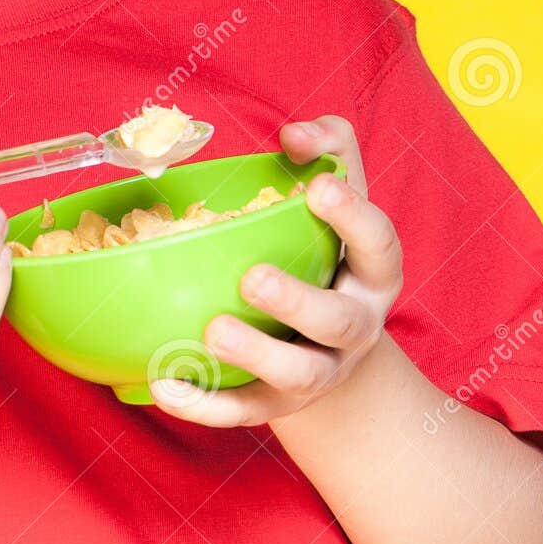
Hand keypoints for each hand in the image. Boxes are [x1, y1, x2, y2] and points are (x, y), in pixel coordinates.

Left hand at [150, 115, 402, 426]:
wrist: (328, 344)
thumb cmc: (324, 251)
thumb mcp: (339, 198)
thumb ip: (328, 149)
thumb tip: (295, 132)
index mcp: (372, 273)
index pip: (378, 245)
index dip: (354, 217)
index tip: (318, 186)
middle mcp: (353, 328)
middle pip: (338, 323)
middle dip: (298, 302)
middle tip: (252, 277)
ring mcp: (317, 371)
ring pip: (298, 375)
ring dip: (256, 356)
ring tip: (214, 330)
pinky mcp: (274, 404)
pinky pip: (241, 410)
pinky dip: (203, 404)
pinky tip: (164, 383)